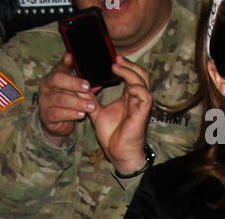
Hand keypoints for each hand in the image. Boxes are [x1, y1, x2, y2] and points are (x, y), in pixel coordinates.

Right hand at [37, 54, 97, 142]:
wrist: (55, 122)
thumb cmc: (66, 100)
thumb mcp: (73, 89)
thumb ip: (82, 83)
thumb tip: (99, 81)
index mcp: (52, 77)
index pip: (58, 67)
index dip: (65, 63)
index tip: (71, 58)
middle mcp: (45, 87)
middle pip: (57, 80)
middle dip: (74, 83)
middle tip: (88, 87)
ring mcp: (44, 102)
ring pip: (60, 99)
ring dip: (77, 102)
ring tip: (90, 106)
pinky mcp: (46, 116)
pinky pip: (59, 114)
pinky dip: (72, 114)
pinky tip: (82, 114)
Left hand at [88, 58, 152, 175]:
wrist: (117, 153)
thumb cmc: (111, 135)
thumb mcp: (97, 113)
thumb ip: (90, 100)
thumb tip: (79, 88)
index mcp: (128, 97)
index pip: (131, 75)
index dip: (125, 65)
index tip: (113, 58)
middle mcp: (136, 98)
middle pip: (140, 74)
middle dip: (129, 64)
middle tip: (116, 58)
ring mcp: (141, 104)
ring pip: (143, 81)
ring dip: (131, 72)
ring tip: (117, 67)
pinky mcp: (143, 113)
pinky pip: (145, 95)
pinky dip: (137, 88)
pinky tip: (127, 86)